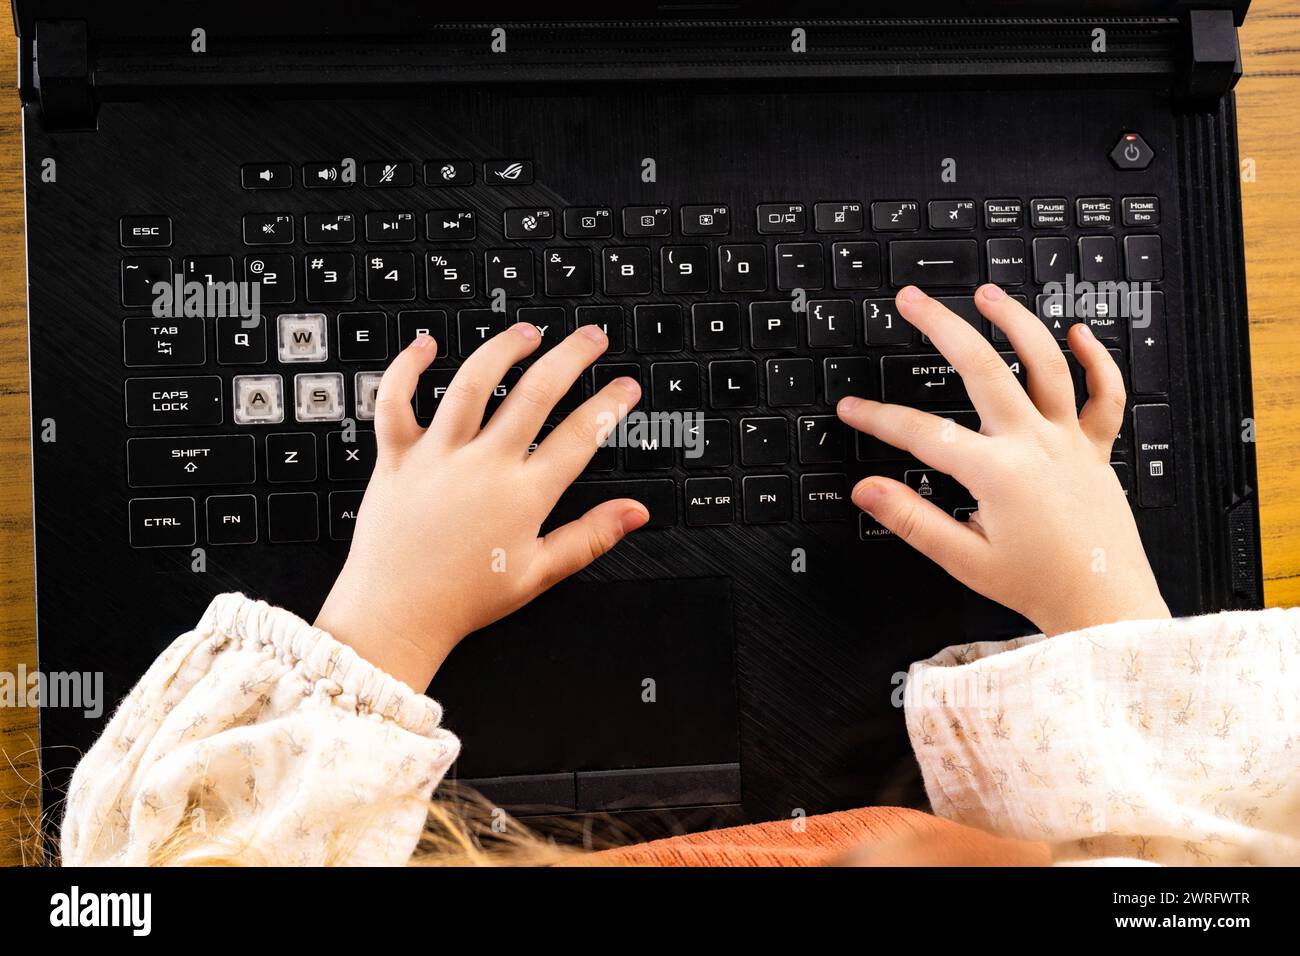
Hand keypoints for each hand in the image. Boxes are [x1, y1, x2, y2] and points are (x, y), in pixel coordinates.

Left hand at [315, 323, 647, 688]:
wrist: (394, 616)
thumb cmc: (463, 598)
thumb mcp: (538, 574)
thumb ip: (590, 537)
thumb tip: (635, 513)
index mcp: (522, 496)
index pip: (579, 436)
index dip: (610, 404)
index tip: (625, 385)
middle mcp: (482, 466)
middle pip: (535, 393)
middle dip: (571, 357)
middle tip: (591, 337)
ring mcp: (437, 456)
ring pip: (472, 382)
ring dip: (503, 348)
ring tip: (527, 331)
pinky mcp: (396, 457)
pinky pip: (395, 401)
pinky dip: (406, 368)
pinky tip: (425, 345)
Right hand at [836, 284, 1168, 635]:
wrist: (1104, 603)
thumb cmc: (1039, 585)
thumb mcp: (963, 559)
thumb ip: (912, 519)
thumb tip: (867, 489)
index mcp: (999, 473)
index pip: (924, 433)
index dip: (880, 418)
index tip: (852, 408)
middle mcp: (1035, 445)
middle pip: (984, 368)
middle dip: (942, 327)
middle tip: (913, 300)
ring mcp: (1068, 441)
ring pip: (1045, 363)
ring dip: (1015, 321)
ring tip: (986, 294)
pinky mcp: (1095, 448)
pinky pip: (1104, 394)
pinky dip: (1096, 359)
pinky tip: (1078, 332)